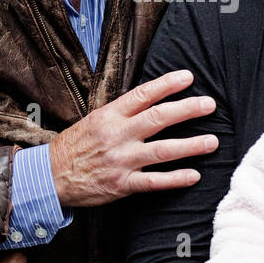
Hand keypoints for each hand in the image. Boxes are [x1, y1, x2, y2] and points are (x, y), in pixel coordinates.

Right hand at [49, 70, 218, 207]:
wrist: (50, 176)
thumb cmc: (76, 145)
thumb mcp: (95, 120)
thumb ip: (123, 112)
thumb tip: (152, 99)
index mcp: (110, 115)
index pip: (143, 95)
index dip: (167, 85)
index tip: (189, 77)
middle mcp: (118, 135)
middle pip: (158, 118)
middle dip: (187, 110)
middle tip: (210, 105)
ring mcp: (121, 161)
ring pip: (162, 151)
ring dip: (190, 146)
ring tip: (213, 142)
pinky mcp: (122, 184)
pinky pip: (154, 182)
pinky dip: (175, 179)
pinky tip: (194, 175)